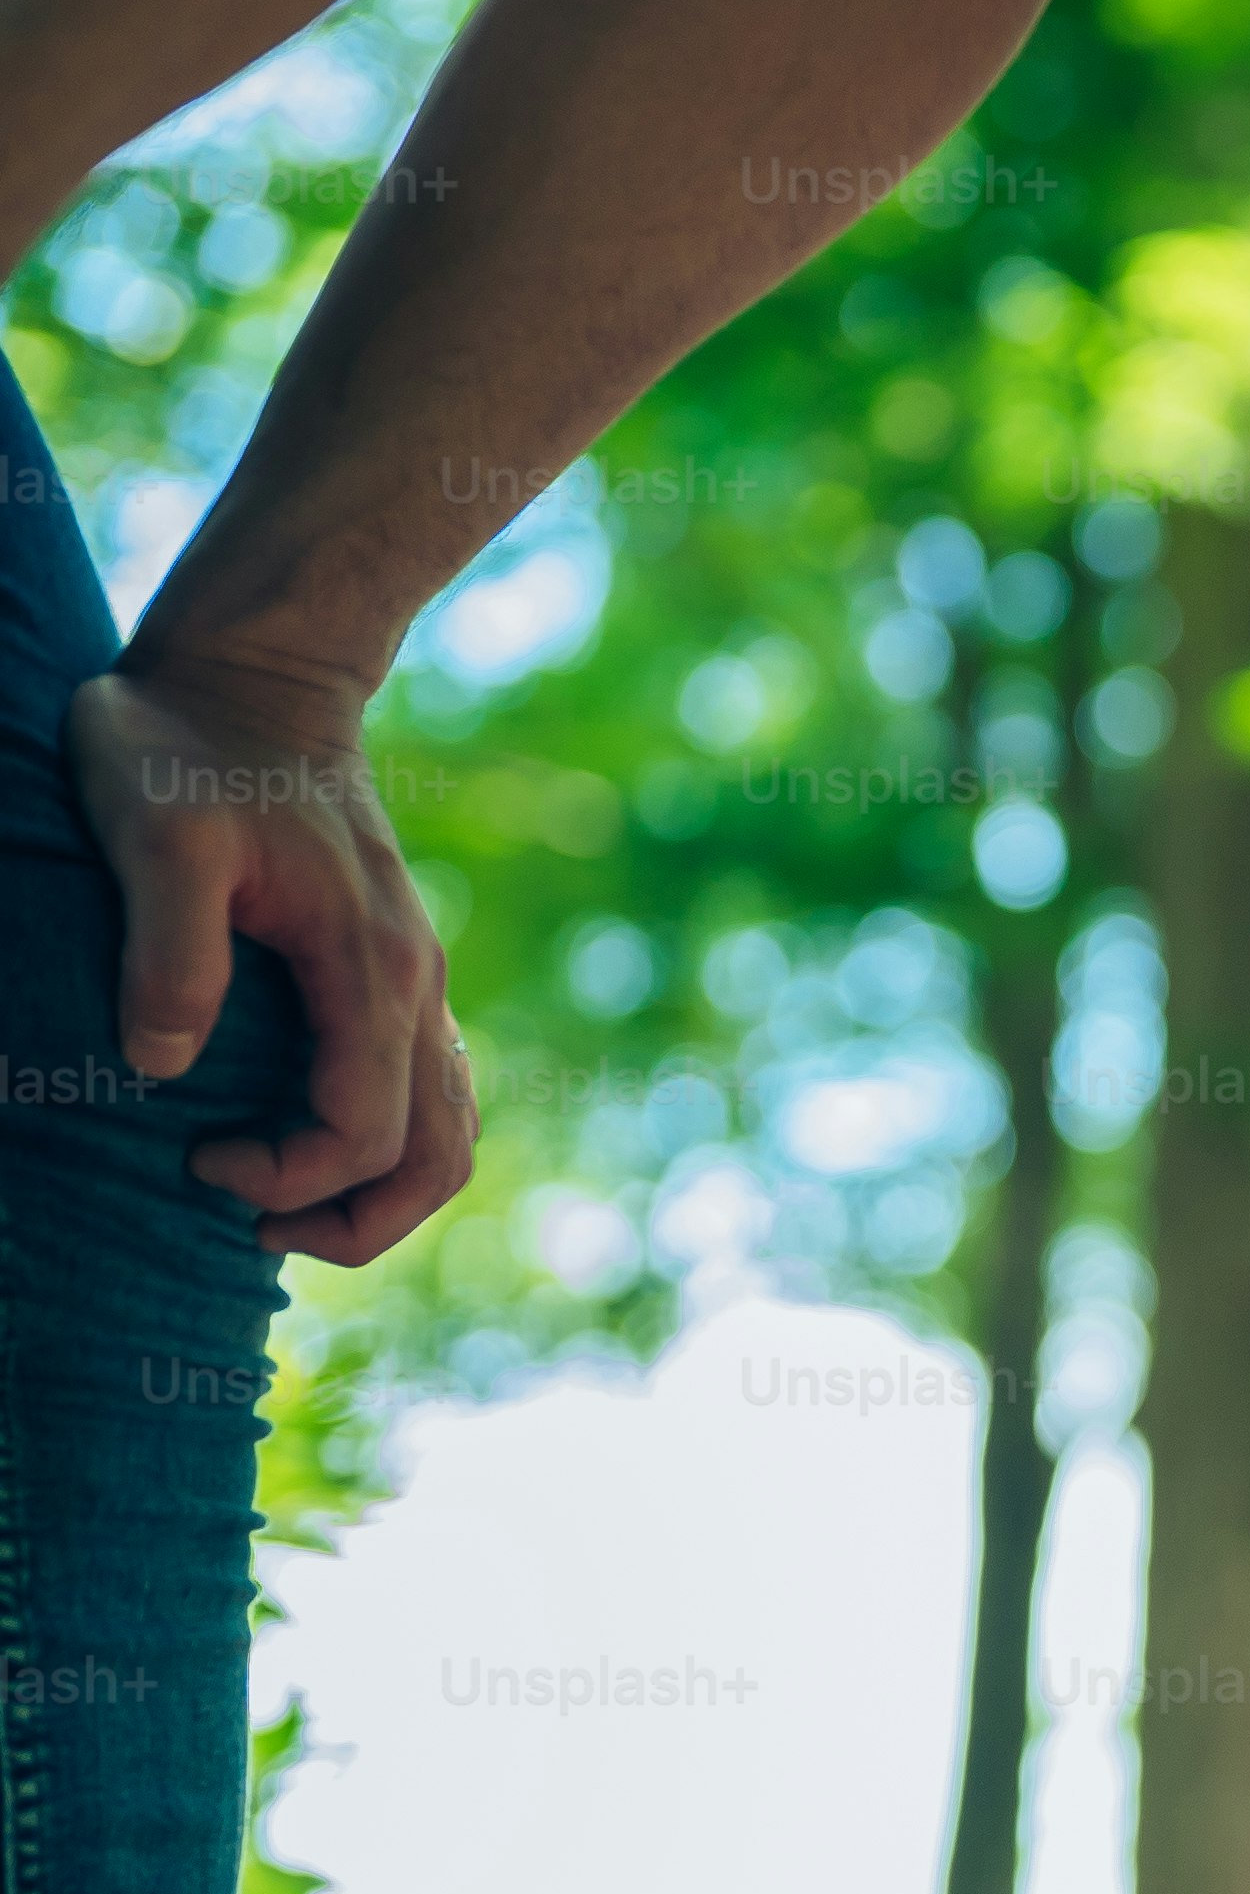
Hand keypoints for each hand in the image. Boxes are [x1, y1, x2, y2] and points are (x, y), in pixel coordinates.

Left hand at [68, 648, 473, 1262]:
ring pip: (448, 1130)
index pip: (364, 1134)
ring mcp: (415, 978)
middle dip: (353, 1219)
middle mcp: (415, 986)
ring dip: (376, 1186)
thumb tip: (162, 1069)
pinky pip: (427, 1086)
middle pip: (438, 1158)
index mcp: (370, 971)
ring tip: (277, 1196)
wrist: (255, 670)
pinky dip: (386, 1139)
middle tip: (248, 1223)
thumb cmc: (185, 745)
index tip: (194, 1157)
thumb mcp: (156, 839)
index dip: (286, 1176)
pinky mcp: (392, 966)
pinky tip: (307, 1129)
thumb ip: (168, 954)